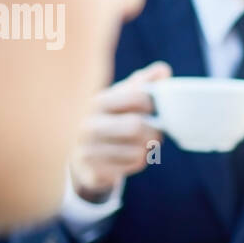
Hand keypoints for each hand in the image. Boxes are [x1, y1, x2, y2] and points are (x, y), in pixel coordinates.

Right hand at [69, 61, 171, 201]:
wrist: (80, 154)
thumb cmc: (107, 119)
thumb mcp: (119, 97)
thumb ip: (141, 83)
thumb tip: (163, 70)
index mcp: (94, 102)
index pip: (137, 97)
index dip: (151, 103)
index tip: (150, 108)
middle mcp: (86, 125)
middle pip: (136, 126)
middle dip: (153, 130)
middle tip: (154, 131)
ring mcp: (87, 150)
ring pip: (138, 150)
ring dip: (147, 147)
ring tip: (140, 143)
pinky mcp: (93, 172)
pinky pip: (132, 165)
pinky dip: (138, 161)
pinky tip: (128, 157)